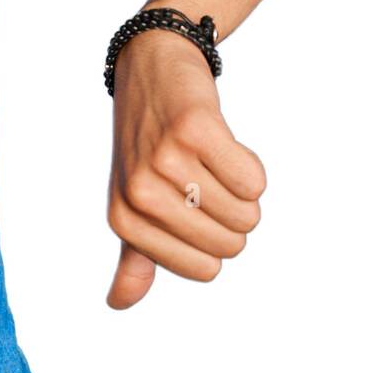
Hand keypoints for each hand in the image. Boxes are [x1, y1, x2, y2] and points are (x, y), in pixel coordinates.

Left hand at [105, 28, 265, 308]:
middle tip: (200, 175)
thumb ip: (135, 255)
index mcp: (125, 220)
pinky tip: (219, 138)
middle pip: (232, 244)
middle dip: (230, 214)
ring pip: (247, 212)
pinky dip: (249, 161)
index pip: (206, 271)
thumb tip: (117, 303)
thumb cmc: (145, 142)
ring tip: (207, 155)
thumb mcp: (132, 198)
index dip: (211, 238)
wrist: (150, 68)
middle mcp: (140, 193)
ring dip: (240, 186)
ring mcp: (165, 159)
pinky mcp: (195, 128)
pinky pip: (255, 179)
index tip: (187, 202)